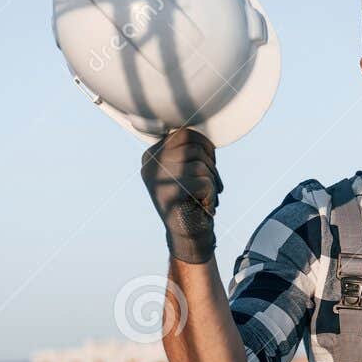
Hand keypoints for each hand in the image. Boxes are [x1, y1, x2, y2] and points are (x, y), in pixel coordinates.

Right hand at [141, 128, 221, 263]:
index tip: (207, 165)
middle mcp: (150, 165)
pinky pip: (203, 182)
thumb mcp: (184, 170)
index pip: (185, 133)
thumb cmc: (192, 200)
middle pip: (193, 146)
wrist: (188, 236)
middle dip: (210, 163)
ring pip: (200, 164)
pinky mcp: (169, 194)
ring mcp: (157, 179)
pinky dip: (210, 194)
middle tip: (209, 183)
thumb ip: (186, 149)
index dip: (205, 147)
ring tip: (204, 196)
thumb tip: (204, 124)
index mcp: (151, 156)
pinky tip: (202, 205)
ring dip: (211, 181)